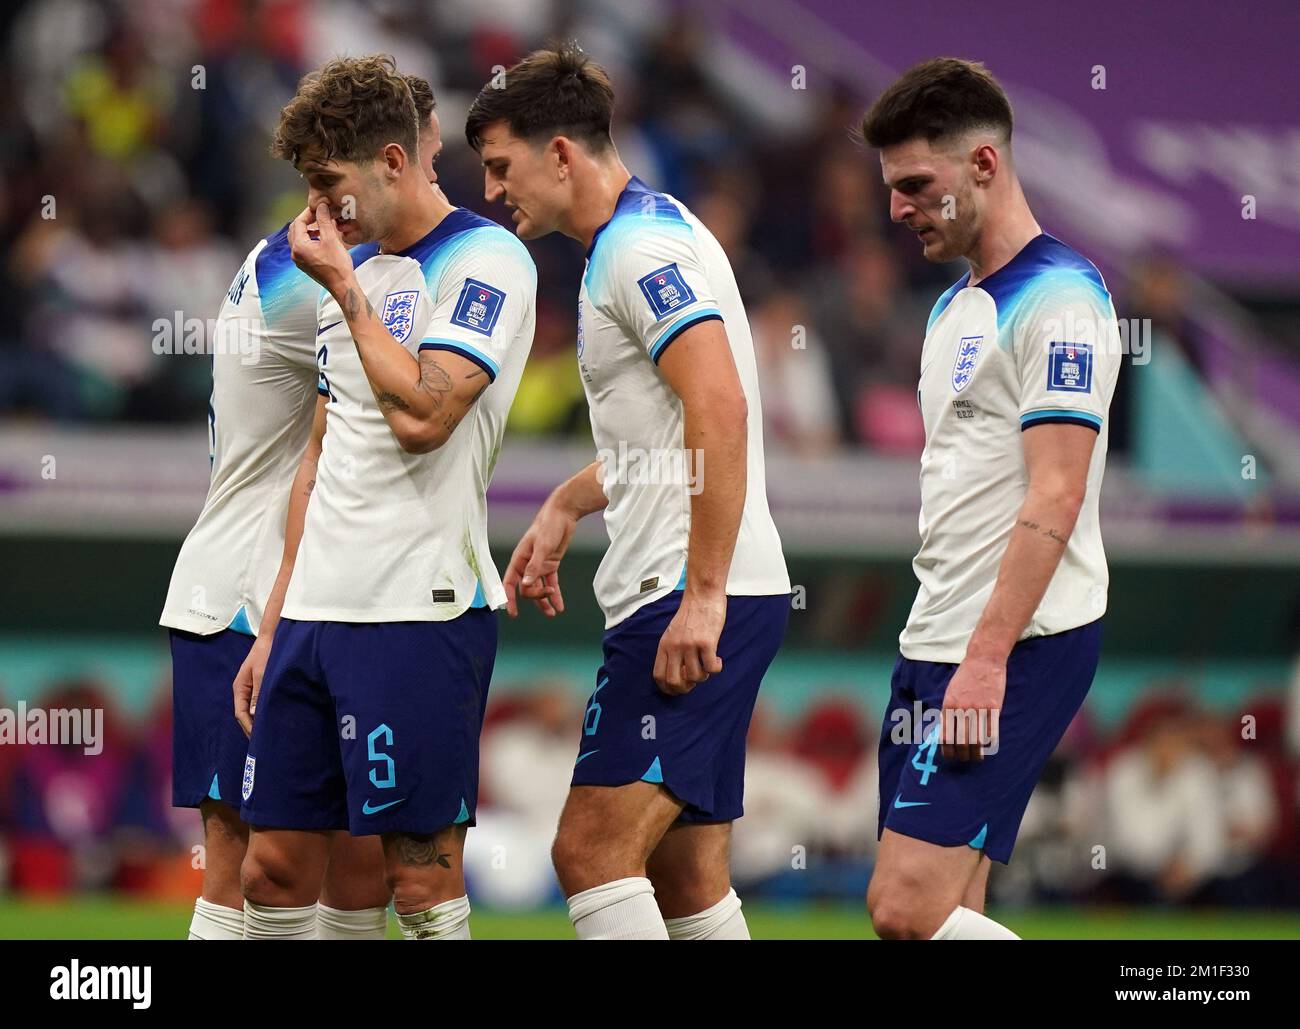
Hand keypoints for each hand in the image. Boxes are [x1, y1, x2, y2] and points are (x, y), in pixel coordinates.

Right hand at [233, 633, 272, 737]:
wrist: (274, 637)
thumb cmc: (267, 653)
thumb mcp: (263, 673)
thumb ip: (258, 693)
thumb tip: (253, 714)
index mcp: (240, 688)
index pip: (240, 713)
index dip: (248, 727)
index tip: (258, 738)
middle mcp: (244, 690)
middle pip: (245, 714)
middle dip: (252, 728)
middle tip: (263, 743)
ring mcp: (252, 688)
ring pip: (252, 710)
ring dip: (258, 721)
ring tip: (268, 735)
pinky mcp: (261, 686)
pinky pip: (259, 703)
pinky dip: (264, 712)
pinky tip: (273, 719)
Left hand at [287, 201, 353, 295]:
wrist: (342, 286)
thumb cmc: (338, 265)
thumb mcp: (331, 239)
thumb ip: (324, 221)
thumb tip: (321, 206)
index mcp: (299, 246)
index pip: (298, 222)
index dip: (308, 213)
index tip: (319, 209)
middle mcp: (295, 253)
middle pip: (294, 230)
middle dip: (305, 220)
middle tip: (318, 215)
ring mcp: (298, 260)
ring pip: (297, 238)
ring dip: (306, 229)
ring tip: (320, 226)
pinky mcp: (304, 264)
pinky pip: (301, 247)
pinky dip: (308, 239)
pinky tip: (319, 238)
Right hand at [502, 500, 577, 617]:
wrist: (563, 514)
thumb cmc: (549, 525)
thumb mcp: (542, 545)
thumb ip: (535, 565)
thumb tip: (527, 584)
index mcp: (519, 559)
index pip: (510, 583)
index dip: (509, 598)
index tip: (513, 613)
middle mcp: (527, 564)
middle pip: (527, 588)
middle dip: (536, 596)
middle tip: (549, 593)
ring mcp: (539, 565)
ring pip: (538, 588)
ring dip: (544, 602)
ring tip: (553, 614)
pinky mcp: (550, 565)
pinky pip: (551, 583)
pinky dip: (555, 595)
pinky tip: (560, 606)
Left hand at [653, 590, 725, 694]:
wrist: (702, 595)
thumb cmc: (691, 614)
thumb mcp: (673, 632)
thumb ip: (672, 650)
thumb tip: (678, 672)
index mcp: (664, 645)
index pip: (659, 675)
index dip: (668, 688)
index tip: (678, 688)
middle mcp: (675, 647)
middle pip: (674, 681)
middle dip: (685, 688)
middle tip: (694, 681)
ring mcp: (690, 645)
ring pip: (695, 677)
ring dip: (703, 677)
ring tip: (707, 666)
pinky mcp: (707, 642)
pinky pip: (711, 668)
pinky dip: (716, 669)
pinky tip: (718, 660)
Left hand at [938, 654, 1004, 760]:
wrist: (983, 660)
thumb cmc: (966, 677)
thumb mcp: (950, 692)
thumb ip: (949, 710)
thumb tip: (947, 730)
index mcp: (949, 705)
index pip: (945, 735)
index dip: (947, 749)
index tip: (950, 756)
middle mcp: (962, 709)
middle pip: (961, 740)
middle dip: (962, 754)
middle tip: (964, 759)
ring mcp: (978, 708)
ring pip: (976, 738)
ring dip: (976, 752)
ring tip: (977, 757)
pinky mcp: (993, 707)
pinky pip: (991, 731)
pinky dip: (989, 741)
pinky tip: (988, 745)